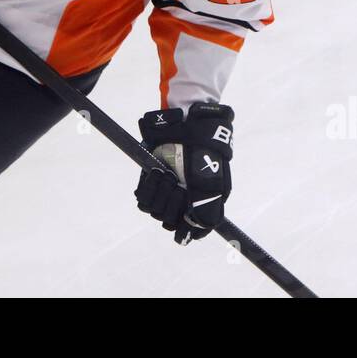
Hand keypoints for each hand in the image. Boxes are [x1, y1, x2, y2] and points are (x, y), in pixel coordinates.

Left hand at [134, 102, 233, 244]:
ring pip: (155, 210)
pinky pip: (143, 197)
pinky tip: (157, 172)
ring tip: (167, 175)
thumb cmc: (204, 153)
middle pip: (169, 220)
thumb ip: (208, 209)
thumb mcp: (213, 182)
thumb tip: (198, 232)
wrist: (187, 125)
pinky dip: (148, 187)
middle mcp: (182, 198)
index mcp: (201, 202)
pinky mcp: (151, 178)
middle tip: (177, 187)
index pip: (189, 229)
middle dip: (171, 205)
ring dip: (160, 193)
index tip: (181, 226)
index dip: (184, 230)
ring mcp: (166, 188)